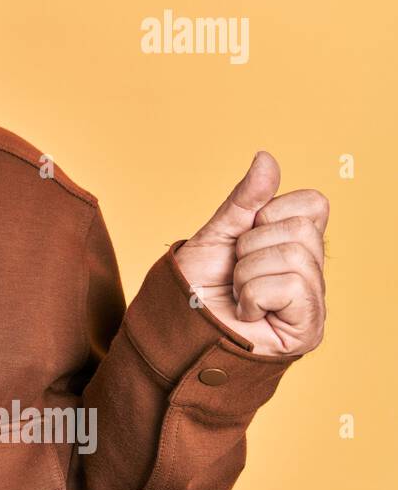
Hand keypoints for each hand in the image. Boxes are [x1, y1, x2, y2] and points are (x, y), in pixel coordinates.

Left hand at [173, 151, 327, 356]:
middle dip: (251, 247)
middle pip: (301, 229)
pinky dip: (255, 295)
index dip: (269, 213)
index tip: (241, 238)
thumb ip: (245, 200)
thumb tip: (266, 158)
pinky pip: (293, 285)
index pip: (314, 203)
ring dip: (248, 274)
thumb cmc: (195, 288)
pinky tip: (247, 313)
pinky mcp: (309, 328)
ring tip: (237, 295)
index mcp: (295, 244)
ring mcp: (313, 301)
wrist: (175, 331)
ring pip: (295, 256)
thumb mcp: (216, 234)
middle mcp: (311, 271)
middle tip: (234, 273)